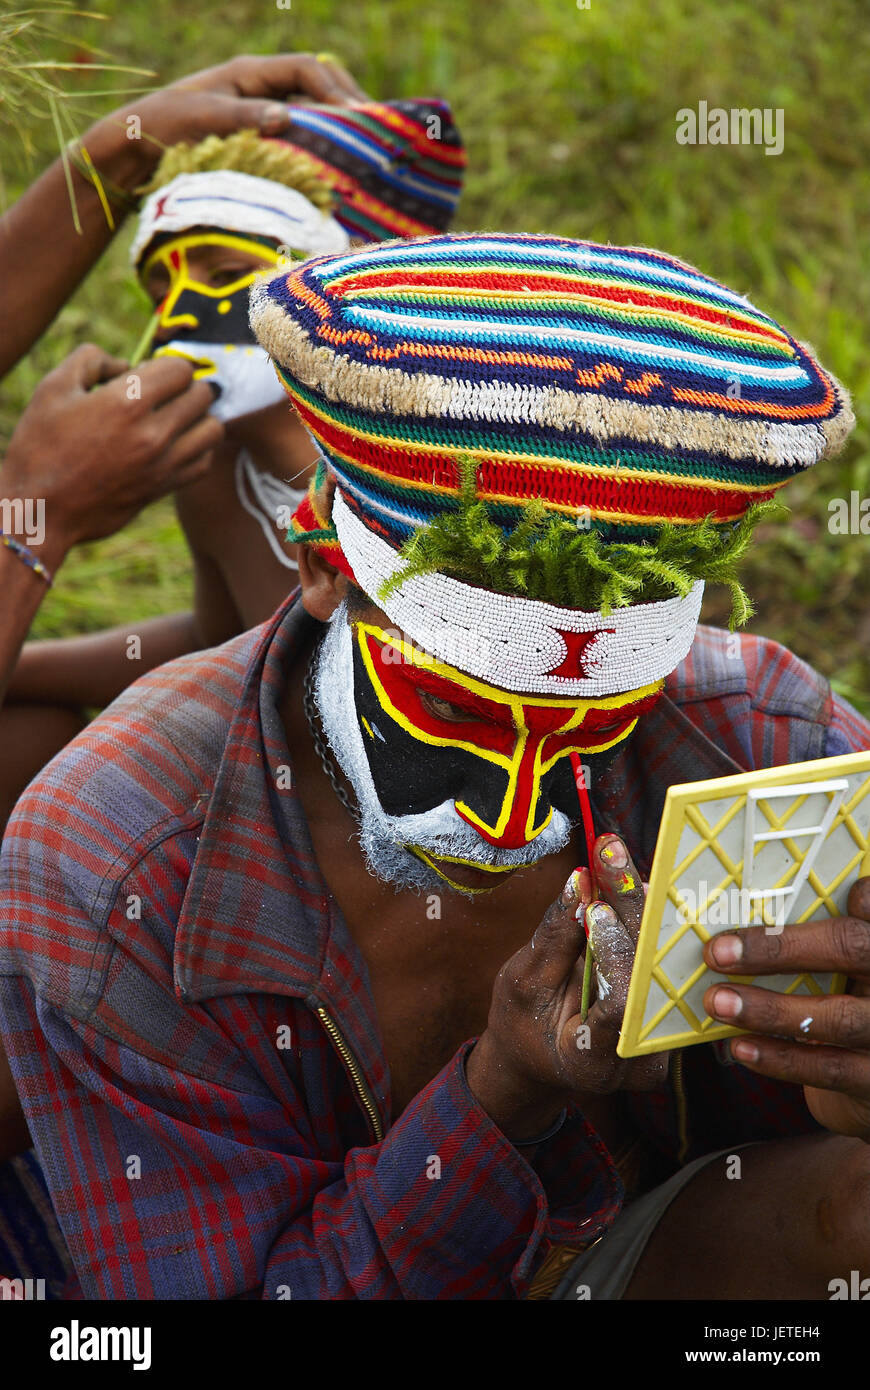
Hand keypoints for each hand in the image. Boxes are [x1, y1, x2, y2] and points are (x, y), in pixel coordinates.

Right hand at [1, 344, 221, 564]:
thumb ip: (90, 360)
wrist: (42, 510)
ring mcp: (163, 464)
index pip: (180, 369)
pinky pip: (204, 461)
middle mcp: (153, 434)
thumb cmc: (41, 447)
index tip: (149, 373)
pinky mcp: (164, 488)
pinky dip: (198, 448)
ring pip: (213, 429)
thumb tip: (126, 365)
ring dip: (198, 417)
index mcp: (126, 403)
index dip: (166, 365)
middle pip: (202, 395)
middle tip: (162, 394)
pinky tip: (175, 444)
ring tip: (175, 418)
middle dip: (185, 387)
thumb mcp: (53, 388)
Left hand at [88, 53, 367, 184]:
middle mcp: (258, 90)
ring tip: (362, 156)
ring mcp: (259, 115)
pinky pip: (298, 140)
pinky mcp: (257, 142)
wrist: (132, 151)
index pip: (306, 69)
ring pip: (311, 115)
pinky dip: (318, 152)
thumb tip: (287, 118)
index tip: (358, 117)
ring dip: (336, 132)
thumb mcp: (204, 118)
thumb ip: (244, 117)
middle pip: (317, 89)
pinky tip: (331, 173)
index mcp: (249, 73)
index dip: (336, 89)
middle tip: (375, 136)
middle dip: (347, 107)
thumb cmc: (163, 127)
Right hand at [466, 834, 666, 1142]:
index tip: (594, 908)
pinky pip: (659, 961)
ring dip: (640, 907)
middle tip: (610, 854)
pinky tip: (627, 884)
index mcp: (593, 1062)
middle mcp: (638, 1057)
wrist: (539, 1058)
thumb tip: (580, 882)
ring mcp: (659, 1039)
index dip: (614, 953)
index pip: (623, 1005)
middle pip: (649, 973)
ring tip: (617, 859)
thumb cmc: (522, 1025)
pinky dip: (642, 920)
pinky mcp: (666, 1013)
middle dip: (630, 908)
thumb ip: (555, 938)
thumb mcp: (523, 983)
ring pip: (660, 962)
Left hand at [703, 876, 869, 1140]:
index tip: (794, 890)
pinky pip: (829, 1067)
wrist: (866, 1077)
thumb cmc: (841, 1004)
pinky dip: (779, 1058)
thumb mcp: (838, 968)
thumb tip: (734, 926)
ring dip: (769, 1010)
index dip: (855, 896)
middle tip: (718, 952)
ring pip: (838, 1017)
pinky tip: (739, 1046)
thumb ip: (812, 940)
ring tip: (718, 1001)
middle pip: (853, 949)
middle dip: (780, 949)